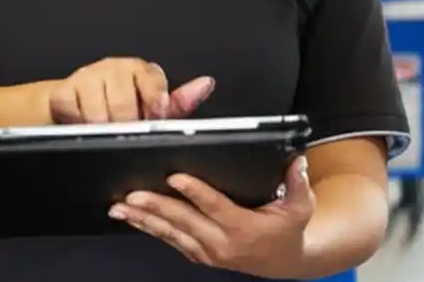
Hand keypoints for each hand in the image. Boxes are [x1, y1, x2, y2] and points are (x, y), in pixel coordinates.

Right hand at [47, 58, 214, 123]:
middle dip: (126, 125)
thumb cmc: (123, 106)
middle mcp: (115, 68)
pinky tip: (82, 126)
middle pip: (123, 103)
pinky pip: (70, 110)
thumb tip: (206, 84)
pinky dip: (76, 123)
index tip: (157, 116)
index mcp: (141, 71)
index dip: (155, 101)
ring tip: (106, 134)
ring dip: (102, 129)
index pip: (152, 81)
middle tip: (127, 135)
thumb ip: (179, 101)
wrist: (77, 104)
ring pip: (97, 112)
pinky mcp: (63, 89)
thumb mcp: (153, 106)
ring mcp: (88, 76)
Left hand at [111, 155, 314, 278]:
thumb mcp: (301, 207)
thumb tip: (296, 161)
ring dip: (145, 220)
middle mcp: (222, 243)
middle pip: (184, 222)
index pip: (215, 208)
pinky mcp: (200, 254)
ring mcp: (208, 252)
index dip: (195, 192)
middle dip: (156, 207)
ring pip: (172, 234)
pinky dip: (152, 229)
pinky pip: (172, 241)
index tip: (176, 177)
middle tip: (133, 195)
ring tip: (122, 208)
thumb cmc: (289, 231)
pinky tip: (135, 219)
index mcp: (244, 228)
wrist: (283, 261)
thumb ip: (298, 183)